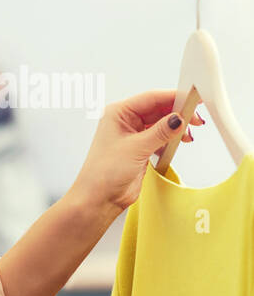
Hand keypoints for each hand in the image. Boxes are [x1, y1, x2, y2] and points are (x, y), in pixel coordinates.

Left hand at [70, 89, 204, 212]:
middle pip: (159, 109)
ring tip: (187, 137)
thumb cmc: (104, 173)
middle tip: (196, 121)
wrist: (99, 198)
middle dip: (178, 114)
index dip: (174, 97)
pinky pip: (160, 137)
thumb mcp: (137, 148)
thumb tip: (179, 118)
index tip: (194, 99)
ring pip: (161, 124)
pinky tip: (178, 144)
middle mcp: (124, 121)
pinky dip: (171, 140)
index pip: (151, 98)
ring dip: (176, 129)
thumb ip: (161, 131)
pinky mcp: (139, 148)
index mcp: (118, 113)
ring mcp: (132, 134)